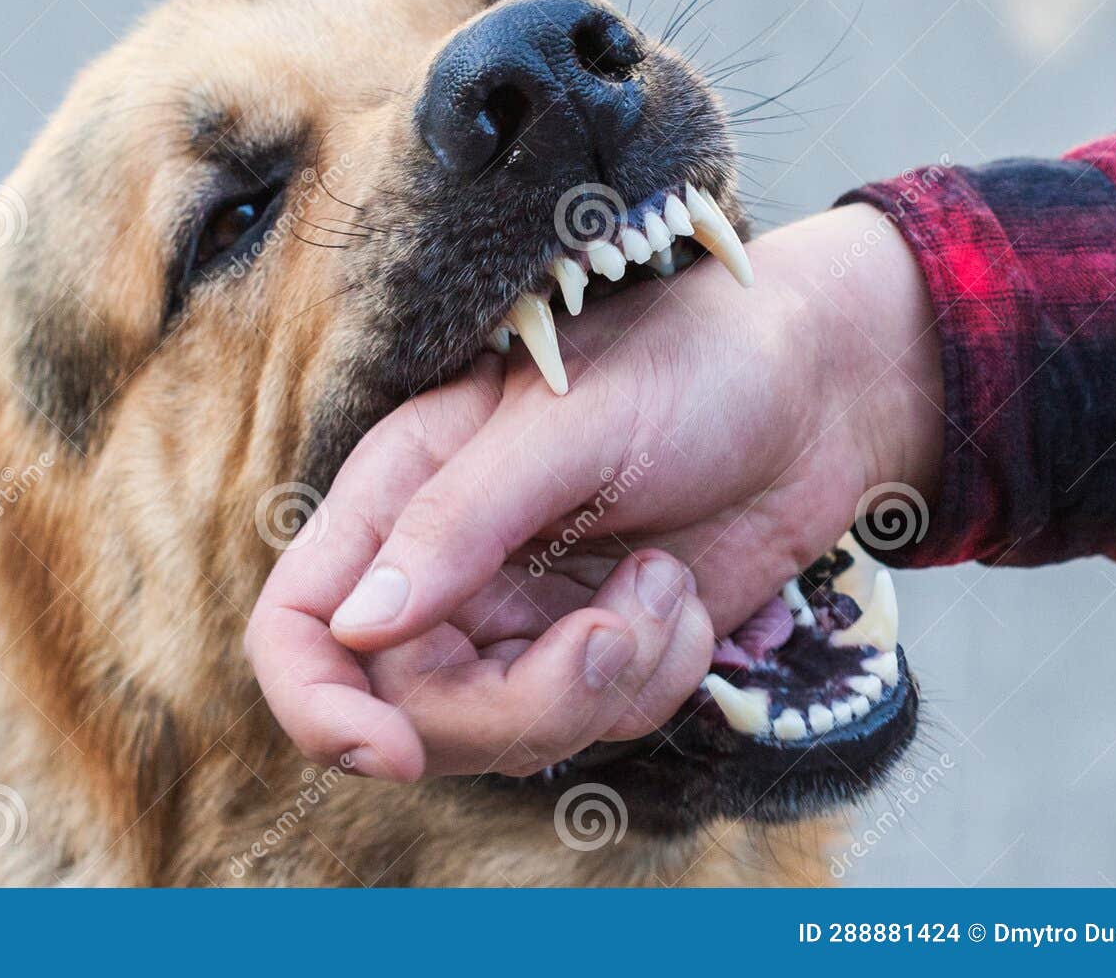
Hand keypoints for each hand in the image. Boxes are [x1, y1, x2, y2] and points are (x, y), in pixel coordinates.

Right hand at [244, 204, 942, 779]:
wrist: (817, 393)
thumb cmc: (688, 361)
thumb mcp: (570, 423)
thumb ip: (459, 520)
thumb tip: (359, 628)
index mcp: (402, 490)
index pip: (299, 625)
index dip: (317, 707)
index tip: (393, 755)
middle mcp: (441, 568)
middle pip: (408, 713)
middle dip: (523, 705)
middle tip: (615, 637)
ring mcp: (516, 619)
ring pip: (506, 736)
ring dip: (608, 686)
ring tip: (666, 589)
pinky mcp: (591, 651)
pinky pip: (596, 726)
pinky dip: (656, 680)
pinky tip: (687, 600)